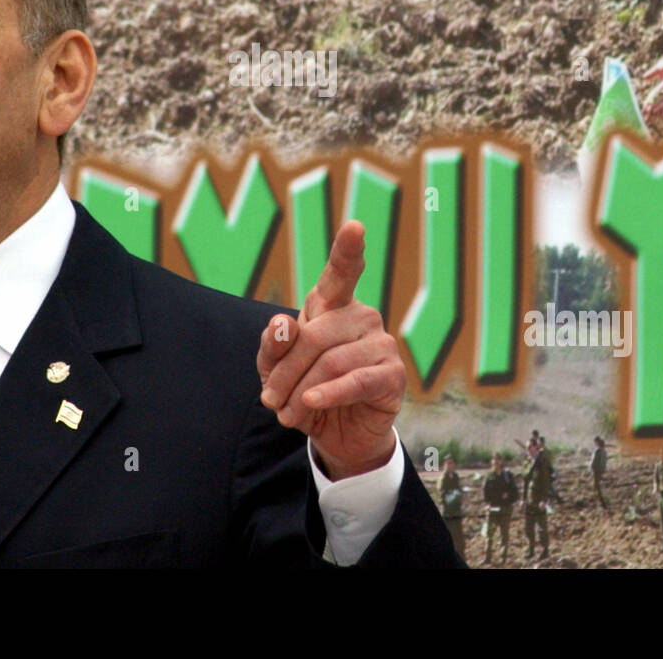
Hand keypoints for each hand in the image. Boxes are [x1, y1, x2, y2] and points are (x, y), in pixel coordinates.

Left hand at [257, 221, 403, 479]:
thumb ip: (274, 346)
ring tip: (287, 414)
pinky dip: (330, 394)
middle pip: (315, 335)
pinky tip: (313, 404)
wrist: (336, 435)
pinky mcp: (393, 375)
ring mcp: (381, 343)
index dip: (347, 250)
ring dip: (301, 393)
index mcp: (332, 304)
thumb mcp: (275, 369)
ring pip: (332, 362)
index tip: (355, 227)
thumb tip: (281, 323)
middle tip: (269, 400)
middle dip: (286, 372)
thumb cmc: (304, 390)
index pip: (341, 272)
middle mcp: (361, 316)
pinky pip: (357, 380)